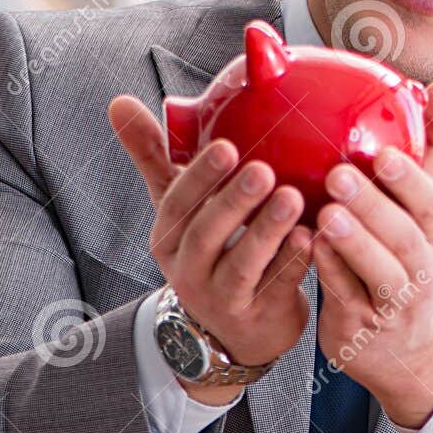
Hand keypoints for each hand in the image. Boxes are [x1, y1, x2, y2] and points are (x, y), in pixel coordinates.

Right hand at [109, 95, 311, 397]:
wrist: (233, 331)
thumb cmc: (208, 250)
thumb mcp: (177, 208)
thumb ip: (153, 155)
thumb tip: (118, 102)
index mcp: (168, 236)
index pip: (177, 203)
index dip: (200, 176)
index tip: (227, 147)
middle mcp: (189, 269)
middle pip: (207, 234)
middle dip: (233, 201)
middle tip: (263, 170)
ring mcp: (224, 298)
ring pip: (243, 265)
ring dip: (268, 231)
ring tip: (293, 199)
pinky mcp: (260, 317)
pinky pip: (278, 288)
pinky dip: (295, 262)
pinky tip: (314, 237)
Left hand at [313, 79, 432, 427]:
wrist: (402, 344)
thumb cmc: (405, 259)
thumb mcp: (421, 209)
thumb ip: (429, 149)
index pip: (429, 204)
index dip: (408, 181)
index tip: (381, 154)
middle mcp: (423, 268)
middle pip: (404, 238)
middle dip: (374, 207)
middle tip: (339, 175)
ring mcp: (394, 301)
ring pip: (379, 272)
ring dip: (353, 243)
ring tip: (325, 214)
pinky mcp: (362, 324)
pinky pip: (346, 297)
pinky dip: (329, 274)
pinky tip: (307, 249)